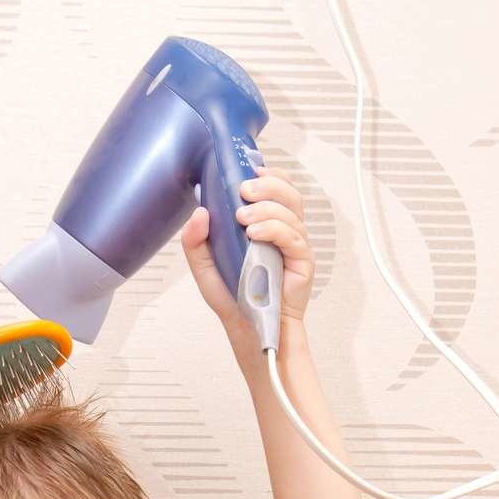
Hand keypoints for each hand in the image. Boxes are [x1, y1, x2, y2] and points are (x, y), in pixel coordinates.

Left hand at [180, 166, 313, 352]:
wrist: (248, 328)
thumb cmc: (233, 296)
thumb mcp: (205, 266)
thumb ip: (195, 241)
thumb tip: (199, 212)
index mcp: (268, 224)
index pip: (278, 189)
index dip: (269, 175)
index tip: (249, 169)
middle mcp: (285, 231)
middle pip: (289, 194)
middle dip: (268, 185)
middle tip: (244, 190)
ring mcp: (295, 246)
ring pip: (292, 212)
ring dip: (267, 208)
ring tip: (243, 217)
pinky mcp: (302, 263)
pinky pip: (294, 237)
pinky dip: (274, 230)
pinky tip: (254, 234)